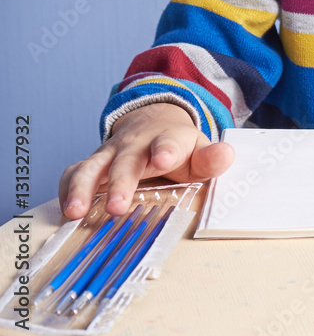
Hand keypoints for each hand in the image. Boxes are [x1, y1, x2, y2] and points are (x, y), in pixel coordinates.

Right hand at [58, 102, 234, 218]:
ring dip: (82, 188)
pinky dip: (66, 189)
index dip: (166, 150)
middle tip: (117, 206)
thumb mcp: (198, 152)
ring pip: (93, 166)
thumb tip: (227, 155)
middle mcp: (136, 145)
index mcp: (169, 140)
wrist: (154, 123)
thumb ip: (211, 158)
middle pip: (127, 160)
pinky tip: (64, 211)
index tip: (164, 159)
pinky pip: (73, 172)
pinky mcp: (93, 164)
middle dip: (121, 182)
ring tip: (75, 212)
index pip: (169, 142)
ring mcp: (112, 153)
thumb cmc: (179, 148)